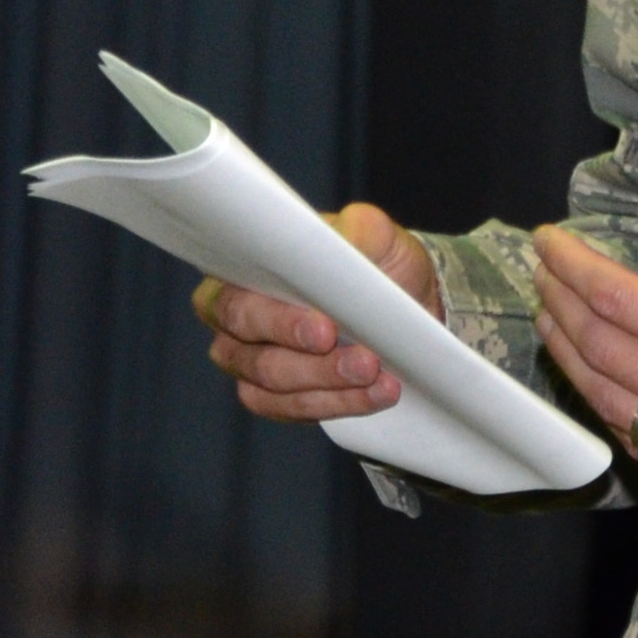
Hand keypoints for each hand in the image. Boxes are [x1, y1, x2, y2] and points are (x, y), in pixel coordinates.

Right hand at [196, 205, 440, 421]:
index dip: (275, 318)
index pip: (234, 298)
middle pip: (250, 352)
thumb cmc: (373, 260)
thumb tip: (342, 241)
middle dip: (308, 360)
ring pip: (274, 384)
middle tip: (362, 359)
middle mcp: (234, 320)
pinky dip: (339, 403)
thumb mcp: (374, 234)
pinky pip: (295, 408)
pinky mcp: (273, 397)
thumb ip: (357, 229)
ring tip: (375, 373)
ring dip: (330, 383)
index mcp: (241, 271)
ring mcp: (249, 363)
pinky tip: (374, 394)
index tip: (324, 328)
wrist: (403, 302)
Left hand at [533, 148, 637, 516]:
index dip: (571, 267)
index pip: (618, 302)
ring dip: (570, 358)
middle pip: (601, 353)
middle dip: (558, 306)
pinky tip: (595, 375)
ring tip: (552, 318)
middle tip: (542, 274)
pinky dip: (607, 406)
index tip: (548, 242)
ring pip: (609, 405)